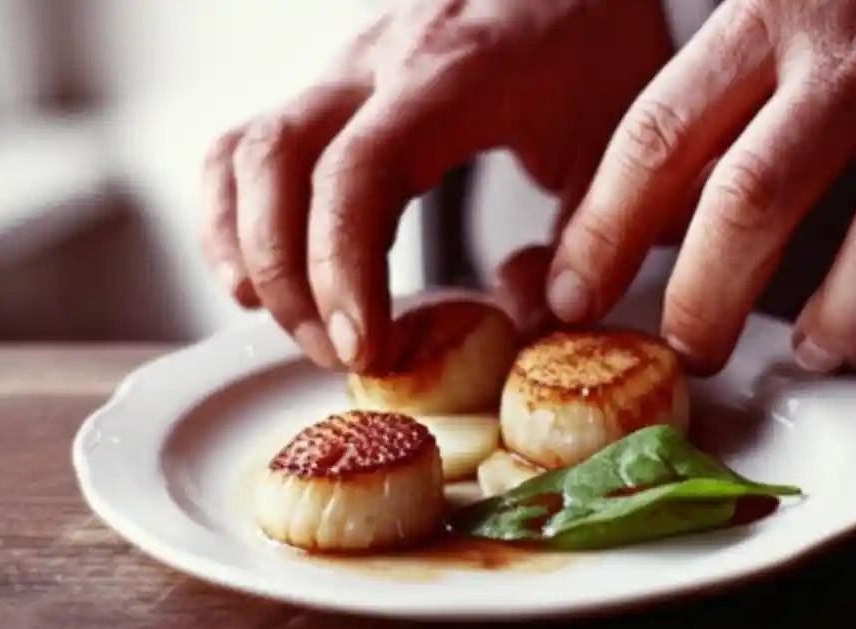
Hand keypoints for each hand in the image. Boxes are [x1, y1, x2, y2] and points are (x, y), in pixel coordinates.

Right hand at [202, 0, 670, 369]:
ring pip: (244, 152)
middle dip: (292, 280)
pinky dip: (235, 216)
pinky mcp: (332, 85)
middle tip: (342, 354)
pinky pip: (247, 144)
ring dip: (253, 254)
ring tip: (304, 327)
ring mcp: (346, 68)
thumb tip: (526, 322)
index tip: (366, 346)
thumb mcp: (620, 151)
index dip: (343, 269)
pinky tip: (263, 275)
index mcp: (454, 75)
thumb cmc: (601, 48)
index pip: (357, 173)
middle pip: (276, 164)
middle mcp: (380, 61)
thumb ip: (586, 243)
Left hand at [547, 0, 855, 374]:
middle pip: (754, 201)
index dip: (606, 230)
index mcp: (783, 5)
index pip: (662, 136)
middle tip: (690, 351)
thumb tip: (659, 140)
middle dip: (706, 300)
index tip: (574, 294)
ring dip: (843, 320)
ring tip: (818, 353)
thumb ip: (735, 40)